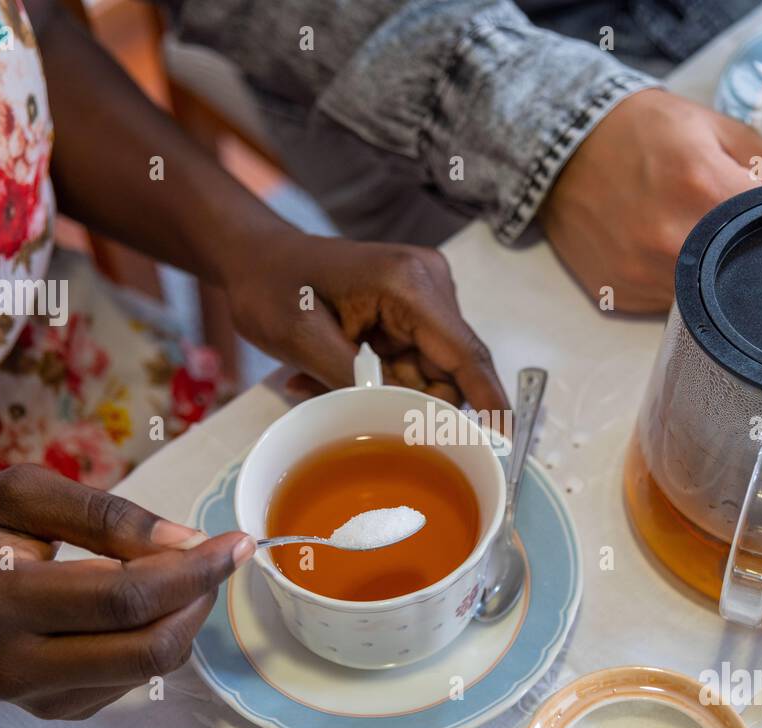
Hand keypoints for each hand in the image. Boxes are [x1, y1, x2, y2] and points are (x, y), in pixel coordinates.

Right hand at [0, 465, 251, 719]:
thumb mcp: (21, 495)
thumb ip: (106, 513)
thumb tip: (188, 542)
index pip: (124, 598)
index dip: (193, 572)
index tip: (236, 542)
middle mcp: (16, 664)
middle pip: (149, 649)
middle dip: (200, 599)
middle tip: (216, 557)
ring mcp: (36, 700)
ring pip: (150, 669)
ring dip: (185, 617)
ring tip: (180, 572)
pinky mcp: (53, 713)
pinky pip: (133, 680)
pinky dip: (156, 637)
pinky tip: (141, 604)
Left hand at [227, 234, 508, 413]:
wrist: (256, 255)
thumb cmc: (270, 287)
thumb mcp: (303, 339)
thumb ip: (358, 380)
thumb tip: (405, 419)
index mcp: (409, 284)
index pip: (464, 352)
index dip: (488, 399)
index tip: (505, 438)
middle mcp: (430, 285)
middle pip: (449, 368)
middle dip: (408, 397)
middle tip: (342, 398)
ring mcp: (425, 296)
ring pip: (428, 371)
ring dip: (384, 387)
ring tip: (321, 377)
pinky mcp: (413, 309)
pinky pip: (411, 361)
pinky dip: (378, 375)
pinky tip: (333, 366)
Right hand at [539, 89, 761, 312]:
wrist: (561, 149)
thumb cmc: (638, 131)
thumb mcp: (713, 128)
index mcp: (704, 189)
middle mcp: (672, 240)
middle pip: (747, 272)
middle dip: (758, 257)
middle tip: (755, 241)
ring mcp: (643, 274)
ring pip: (710, 298)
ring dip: (719, 278)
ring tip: (706, 245)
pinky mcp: (623, 295)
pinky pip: (671, 306)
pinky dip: (682, 288)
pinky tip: (671, 258)